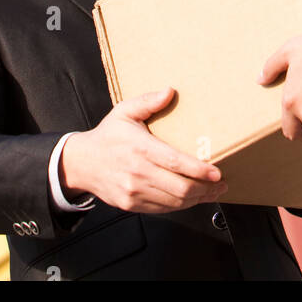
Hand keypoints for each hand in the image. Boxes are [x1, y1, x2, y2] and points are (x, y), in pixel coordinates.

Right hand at [60, 87, 227, 212]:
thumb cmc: (107, 136)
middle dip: (205, 189)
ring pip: (174, 202)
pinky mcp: (132, 205)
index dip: (199, 170)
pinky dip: (180, 206)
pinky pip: (162, 209)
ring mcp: (134, 192)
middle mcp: (138, 173)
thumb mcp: (124, 111)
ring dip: (197, 200)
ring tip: (211, 192)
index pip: (175, 163)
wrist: (81, 164)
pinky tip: (191, 199)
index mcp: (140, 149)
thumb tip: (170, 91)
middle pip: (179, 188)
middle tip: (220, 184)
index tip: (216, 172)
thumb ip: (148, 101)